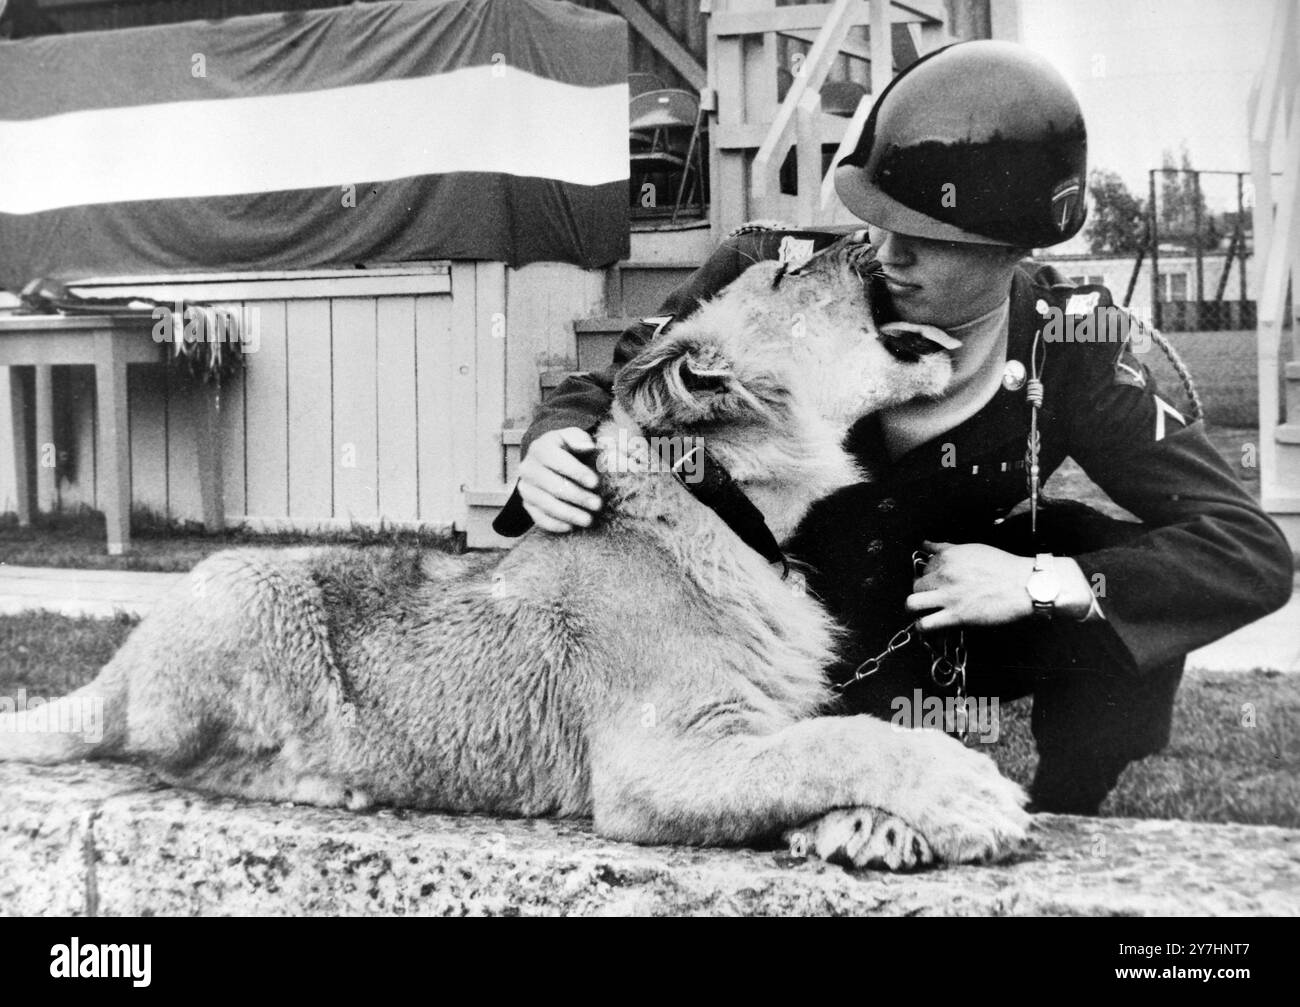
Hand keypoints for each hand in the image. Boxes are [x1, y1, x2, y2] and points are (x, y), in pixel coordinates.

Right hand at [517, 427, 602, 533]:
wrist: (547, 462)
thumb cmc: (566, 449)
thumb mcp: (572, 437)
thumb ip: (580, 438)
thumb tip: (587, 446)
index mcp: (540, 448)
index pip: (558, 461)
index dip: (577, 472)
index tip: (595, 483)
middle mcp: (528, 468)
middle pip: (553, 486)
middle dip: (578, 496)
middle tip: (598, 505)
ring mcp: (525, 488)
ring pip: (546, 504)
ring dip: (569, 514)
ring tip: (588, 520)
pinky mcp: (527, 504)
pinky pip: (539, 517)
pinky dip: (555, 524)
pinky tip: (571, 527)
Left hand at [905, 540, 1034, 630]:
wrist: (1025, 585)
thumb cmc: (1004, 567)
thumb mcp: (973, 549)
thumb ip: (946, 548)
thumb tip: (926, 544)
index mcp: (948, 556)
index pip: (922, 566)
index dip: (929, 575)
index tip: (936, 582)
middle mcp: (944, 574)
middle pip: (915, 585)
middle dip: (922, 592)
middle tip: (932, 597)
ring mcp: (948, 596)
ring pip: (911, 603)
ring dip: (915, 609)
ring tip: (924, 612)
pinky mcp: (956, 616)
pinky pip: (925, 624)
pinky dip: (923, 628)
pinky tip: (930, 626)